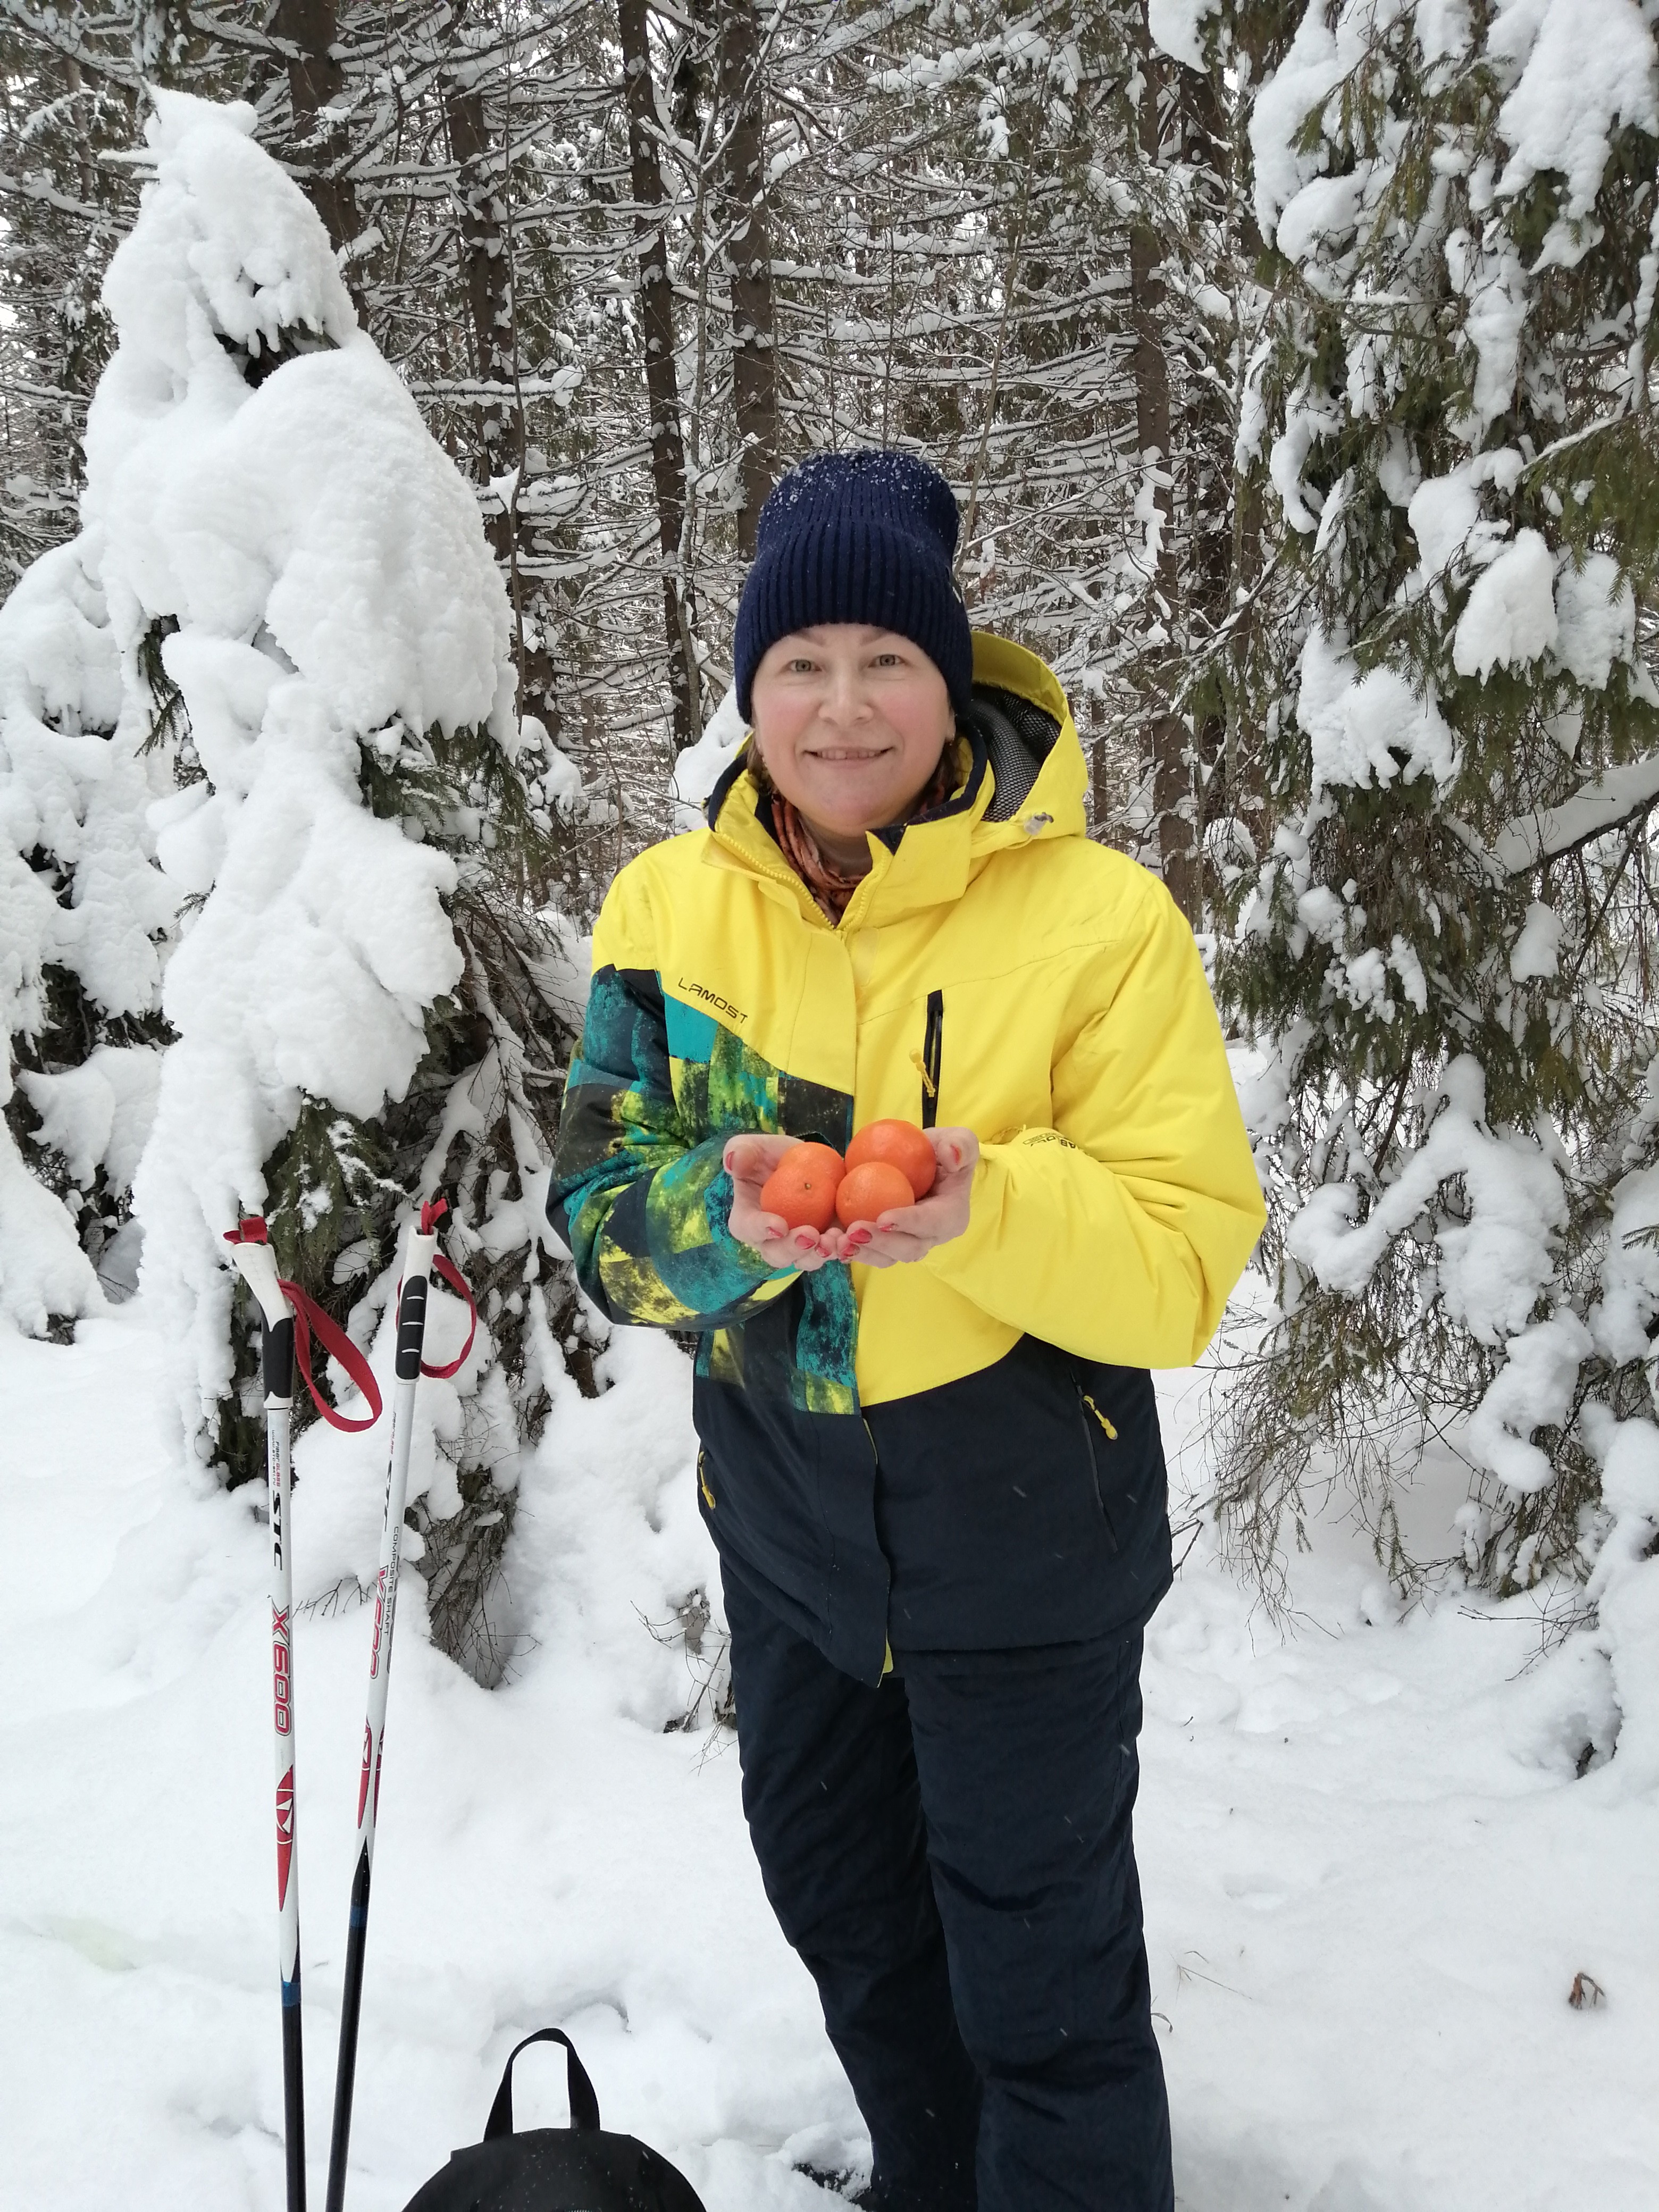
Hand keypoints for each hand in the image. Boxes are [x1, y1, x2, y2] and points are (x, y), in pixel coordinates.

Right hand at [724, 1134, 840, 1271]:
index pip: (749, 1229)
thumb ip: (740, 1152)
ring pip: (805, 1260)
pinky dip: (844, 1250)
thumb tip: (732, 1160)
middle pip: (777, 1255)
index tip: (779, 1224)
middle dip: (794, 1250)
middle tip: (811, 1236)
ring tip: (835, 1240)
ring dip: (820, 1254)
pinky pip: (833, 1252)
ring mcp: (799, 1244)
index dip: (762, 1230)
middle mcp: (771, 1240)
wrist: (799, 1163)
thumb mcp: (751, 1147)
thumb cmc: (767, 1157)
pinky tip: (853, 1239)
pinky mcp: (825, 1240)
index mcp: (747, 1220)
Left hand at [825, 1127, 979, 1268]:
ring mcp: (906, 1244)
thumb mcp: (957, 1138)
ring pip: (886, 1258)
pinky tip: (829, 1241)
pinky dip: (848, 1249)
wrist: (916, 1163)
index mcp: (950, 1217)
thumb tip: (952, 1155)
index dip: (908, 1223)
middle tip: (854, 1230)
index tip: (883, 1218)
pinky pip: (867, 1252)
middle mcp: (930, 1238)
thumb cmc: (938, 1151)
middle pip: (908, 1249)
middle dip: (881, 1244)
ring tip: (838, 1241)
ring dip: (862, 1253)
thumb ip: (961, 1144)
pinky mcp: (884, 1244)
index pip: (932, 1223)